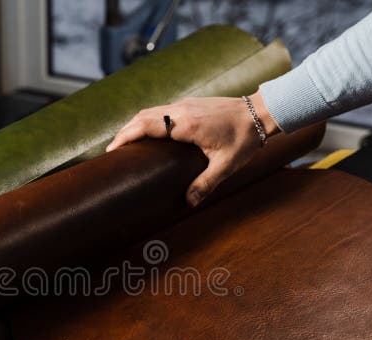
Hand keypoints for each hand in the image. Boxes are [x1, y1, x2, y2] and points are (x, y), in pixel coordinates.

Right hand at [106, 91, 280, 206]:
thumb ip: (206, 183)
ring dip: (135, 124)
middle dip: (124, 131)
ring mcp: (185, 104)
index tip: (112, 149)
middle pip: (143, 116)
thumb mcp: (226, 165)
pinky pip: (161, 109)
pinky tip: (147, 132)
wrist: (260, 113)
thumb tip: (189, 203)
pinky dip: (148, 120)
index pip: (147, 126)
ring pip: (151, 110)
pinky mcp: (190, 104)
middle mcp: (182, 110)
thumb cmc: (244, 138)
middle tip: (112, 149)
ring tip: (124, 141)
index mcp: (186, 125)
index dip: (126, 136)